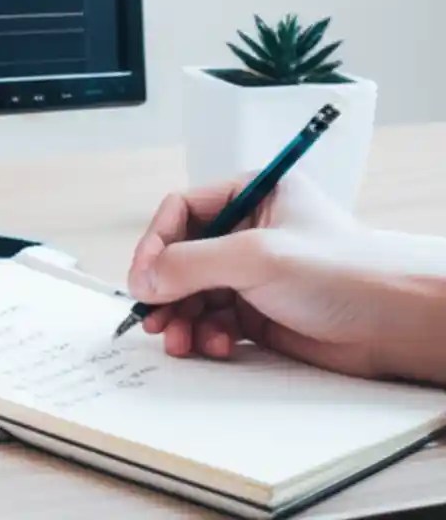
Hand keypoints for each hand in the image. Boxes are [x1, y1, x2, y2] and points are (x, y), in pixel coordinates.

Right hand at [127, 173, 445, 384]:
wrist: (398, 325)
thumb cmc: (348, 273)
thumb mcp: (259, 256)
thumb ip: (193, 263)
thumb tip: (144, 277)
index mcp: (253, 195)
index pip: (182, 210)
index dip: (156, 242)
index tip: (143, 276)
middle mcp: (249, 231)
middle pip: (181, 256)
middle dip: (165, 289)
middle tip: (152, 315)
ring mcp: (253, 274)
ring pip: (191, 293)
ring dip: (179, 317)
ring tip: (179, 339)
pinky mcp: (258, 312)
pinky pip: (211, 322)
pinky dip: (203, 335)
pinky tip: (212, 345)